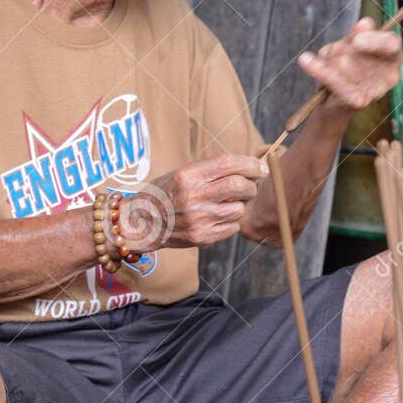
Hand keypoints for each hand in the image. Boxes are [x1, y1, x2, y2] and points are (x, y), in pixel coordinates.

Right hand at [117, 154, 267, 250]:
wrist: (142, 223)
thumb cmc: (165, 193)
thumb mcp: (182, 173)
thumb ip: (211, 170)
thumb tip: (249, 167)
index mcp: (188, 175)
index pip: (229, 165)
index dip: (250, 164)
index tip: (261, 167)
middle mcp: (194, 197)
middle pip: (239, 186)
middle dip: (251, 185)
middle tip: (249, 186)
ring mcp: (199, 219)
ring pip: (239, 209)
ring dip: (240, 204)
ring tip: (228, 203)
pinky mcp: (202, 237)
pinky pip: (232, 227)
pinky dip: (232, 221)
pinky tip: (219, 217)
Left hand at [298, 17, 402, 114]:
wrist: (334, 100)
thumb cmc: (346, 67)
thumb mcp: (349, 45)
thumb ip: (356, 35)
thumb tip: (365, 23)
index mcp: (391, 55)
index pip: (391, 43)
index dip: (375, 40)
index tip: (356, 40)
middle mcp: (390, 75)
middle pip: (360, 51)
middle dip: (340, 47)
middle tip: (334, 50)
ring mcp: (376, 91)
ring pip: (345, 64)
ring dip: (329, 58)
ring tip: (327, 64)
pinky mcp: (360, 102)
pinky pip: (336, 82)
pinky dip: (318, 69)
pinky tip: (305, 60)